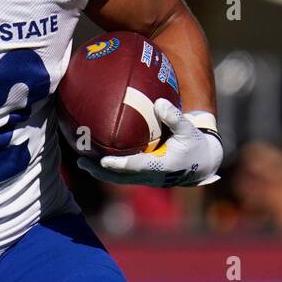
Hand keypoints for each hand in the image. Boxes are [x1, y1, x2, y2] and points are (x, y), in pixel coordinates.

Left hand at [77, 100, 222, 187]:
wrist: (201, 165)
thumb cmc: (193, 144)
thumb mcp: (189, 130)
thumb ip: (174, 117)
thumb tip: (159, 102)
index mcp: (161, 166)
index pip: (136, 167)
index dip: (120, 165)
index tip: (104, 161)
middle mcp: (150, 176)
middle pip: (120, 177)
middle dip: (101, 172)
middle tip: (82, 163)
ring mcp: (145, 179)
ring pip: (118, 178)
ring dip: (99, 172)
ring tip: (81, 162)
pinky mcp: (143, 178)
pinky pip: (122, 174)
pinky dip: (107, 169)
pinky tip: (94, 159)